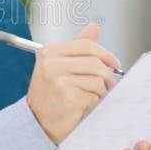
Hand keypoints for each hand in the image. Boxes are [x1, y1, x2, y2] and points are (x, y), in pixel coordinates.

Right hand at [26, 23, 121, 143]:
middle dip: (107, 75)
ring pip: (98, 80)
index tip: (114, 64)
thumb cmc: (49, 93)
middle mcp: (52, 64)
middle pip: (95, 62)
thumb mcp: (57, 65)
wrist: (36, 121)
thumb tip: (93, 28)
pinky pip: (94, 96)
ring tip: (89, 95)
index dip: (105, 54)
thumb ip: (77, 46)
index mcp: (50, 52)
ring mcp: (59, 81)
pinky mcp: (68, 98)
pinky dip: (93, 102)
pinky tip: (82, 105)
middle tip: (108, 83)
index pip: (87, 45)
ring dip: (99, 91)